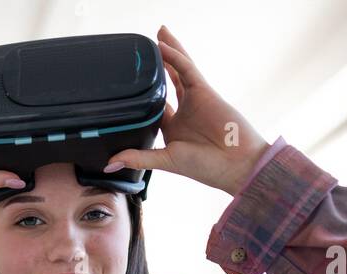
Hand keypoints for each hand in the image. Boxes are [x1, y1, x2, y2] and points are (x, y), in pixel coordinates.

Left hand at [104, 26, 270, 195]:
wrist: (235, 165)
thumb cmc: (205, 167)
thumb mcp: (165, 160)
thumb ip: (138, 157)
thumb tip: (110, 164)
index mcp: (173, 128)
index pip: (155, 105)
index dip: (145, 93)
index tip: (131, 83)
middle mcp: (184, 111)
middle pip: (168, 81)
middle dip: (159, 64)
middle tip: (146, 48)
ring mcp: (194, 99)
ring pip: (179, 69)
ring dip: (169, 51)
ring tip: (159, 33)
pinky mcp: (204, 91)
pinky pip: (187, 69)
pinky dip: (175, 57)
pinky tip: (164, 46)